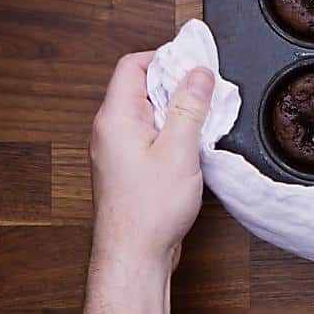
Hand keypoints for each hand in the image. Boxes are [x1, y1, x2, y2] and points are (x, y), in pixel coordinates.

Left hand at [82, 52, 214, 313]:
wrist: (134, 255)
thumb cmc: (148, 210)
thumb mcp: (179, 149)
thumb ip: (190, 106)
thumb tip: (199, 73)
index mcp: (115, 117)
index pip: (133, 65)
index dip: (165, 58)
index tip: (194, 64)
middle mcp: (109, 130)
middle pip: (140, 86)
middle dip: (175, 84)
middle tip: (205, 92)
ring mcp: (115, 150)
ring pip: (146, 112)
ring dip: (175, 110)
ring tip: (201, 121)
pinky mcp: (126, 167)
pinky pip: (147, 134)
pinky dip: (170, 131)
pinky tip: (190, 145)